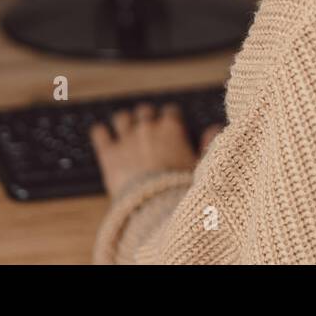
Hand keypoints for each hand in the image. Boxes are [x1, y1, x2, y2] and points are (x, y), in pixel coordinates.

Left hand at [89, 102, 222, 200]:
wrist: (154, 204)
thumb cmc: (180, 187)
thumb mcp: (202, 165)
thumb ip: (209, 144)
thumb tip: (215, 129)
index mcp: (171, 129)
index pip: (170, 112)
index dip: (170, 118)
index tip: (171, 124)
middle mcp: (148, 128)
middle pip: (145, 111)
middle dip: (146, 117)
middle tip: (147, 126)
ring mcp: (126, 139)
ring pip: (122, 118)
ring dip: (124, 121)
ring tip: (125, 128)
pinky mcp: (109, 153)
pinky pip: (100, 133)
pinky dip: (101, 132)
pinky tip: (103, 134)